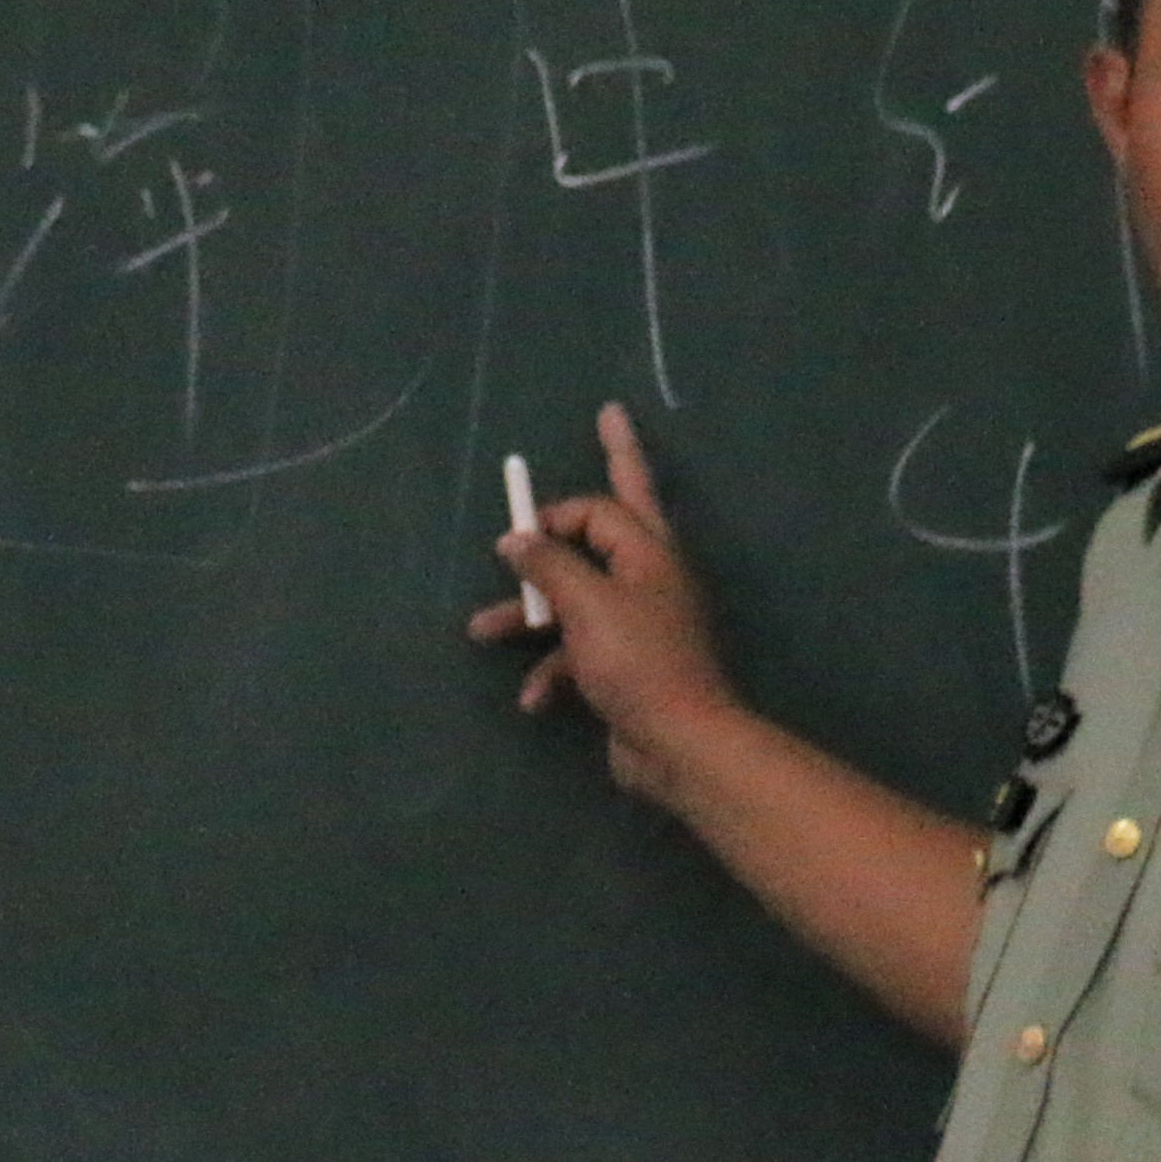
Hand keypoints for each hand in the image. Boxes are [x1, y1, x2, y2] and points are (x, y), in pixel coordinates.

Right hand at [467, 401, 744, 794]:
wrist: (679, 743)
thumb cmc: (637, 661)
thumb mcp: (586, 605)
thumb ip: (549, 565)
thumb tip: (518, 537)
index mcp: (650, 553)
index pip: (602, 509)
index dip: (558, 512)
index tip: (520, 531)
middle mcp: (648, 580)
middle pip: (611, 522)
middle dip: (595, 482)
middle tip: (608, 418)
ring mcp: (639, 625)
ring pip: (575, 601)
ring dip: (530, 616)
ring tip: (480, 632)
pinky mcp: (626, 668)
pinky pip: (579, 654)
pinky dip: (554, 673)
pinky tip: (536, 699)